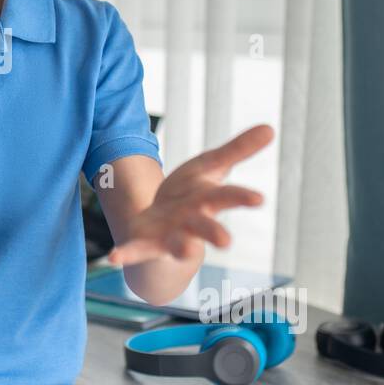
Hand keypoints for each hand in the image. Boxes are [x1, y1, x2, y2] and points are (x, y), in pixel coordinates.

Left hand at [108, 124, 274, 267]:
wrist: (161, 232)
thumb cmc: (190, 197)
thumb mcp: (209, 168)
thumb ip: (237, 150)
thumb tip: (270, 127)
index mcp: (207, 201)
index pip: (226, 197)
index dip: (241, 197)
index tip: (258, 199)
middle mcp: (191, 223)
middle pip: (204, 226)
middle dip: (214, 233)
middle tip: (226, 242)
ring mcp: (168, 236)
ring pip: (178, 244)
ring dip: (181, 247)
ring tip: (185, 250)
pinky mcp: (145, 245)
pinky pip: (135, 252)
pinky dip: (125, 255)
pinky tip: (112, 257)